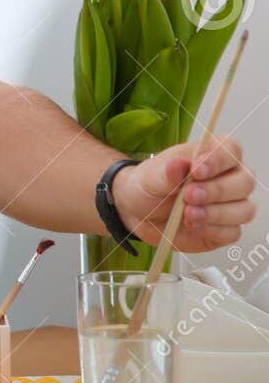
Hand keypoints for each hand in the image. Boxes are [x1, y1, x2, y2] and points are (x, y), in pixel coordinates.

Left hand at [112, 137, 257, 252]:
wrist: (137, 212)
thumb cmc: (150, 186)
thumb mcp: (152, 176)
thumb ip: (168, 172)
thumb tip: (179, 164)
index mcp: (214, 156)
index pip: (231, 150)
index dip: (218, 160)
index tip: (196, 171)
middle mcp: (230, 179)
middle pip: (244, 182)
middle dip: (217, 190)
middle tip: (189, 195)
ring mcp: (231, 206)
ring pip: (244, 210)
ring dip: (216, 213)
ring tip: (188, 213)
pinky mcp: (224, 230)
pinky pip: (232, 233)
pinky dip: (213, 231)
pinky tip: (193, 226)